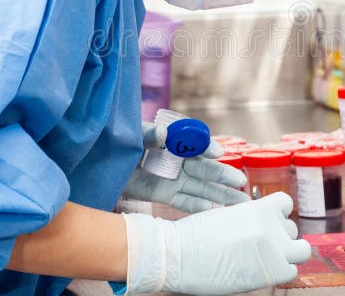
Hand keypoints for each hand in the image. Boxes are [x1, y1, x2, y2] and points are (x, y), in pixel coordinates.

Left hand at [122, 122, 249, 211]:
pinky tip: (213, 211)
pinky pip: (186, 201)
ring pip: (202, 187)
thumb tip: (162, 133)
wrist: (103, 164)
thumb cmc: (122, 144)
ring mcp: (174, 178)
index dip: (207, 148)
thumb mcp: (134, 136)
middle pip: (205, 169)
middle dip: (223, 176)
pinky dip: (199, 206)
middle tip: (241, 182)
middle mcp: (179, 160)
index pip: (196, 144)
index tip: (217, 153)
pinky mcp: (166, 194)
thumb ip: (148, 135)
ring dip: (220, 195)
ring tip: (240, 202)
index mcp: (175, 141)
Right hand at [123, 192, 309, 294]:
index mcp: (258, 208)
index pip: (286, 204)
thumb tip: (258, 226)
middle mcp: (270, 226)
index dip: (278, 214)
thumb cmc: (193, 236)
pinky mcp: (270, 272)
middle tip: (262, 246)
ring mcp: (272, 250)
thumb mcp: (225, 216)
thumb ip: (248, 219)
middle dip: (280, 236)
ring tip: (267, 260)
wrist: (178, 256)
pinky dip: (280, 273)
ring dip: (286, 254)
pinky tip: (263, 272)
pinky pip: (291, 272)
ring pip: (300, 250)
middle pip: (291, 228)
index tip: (269, 223)